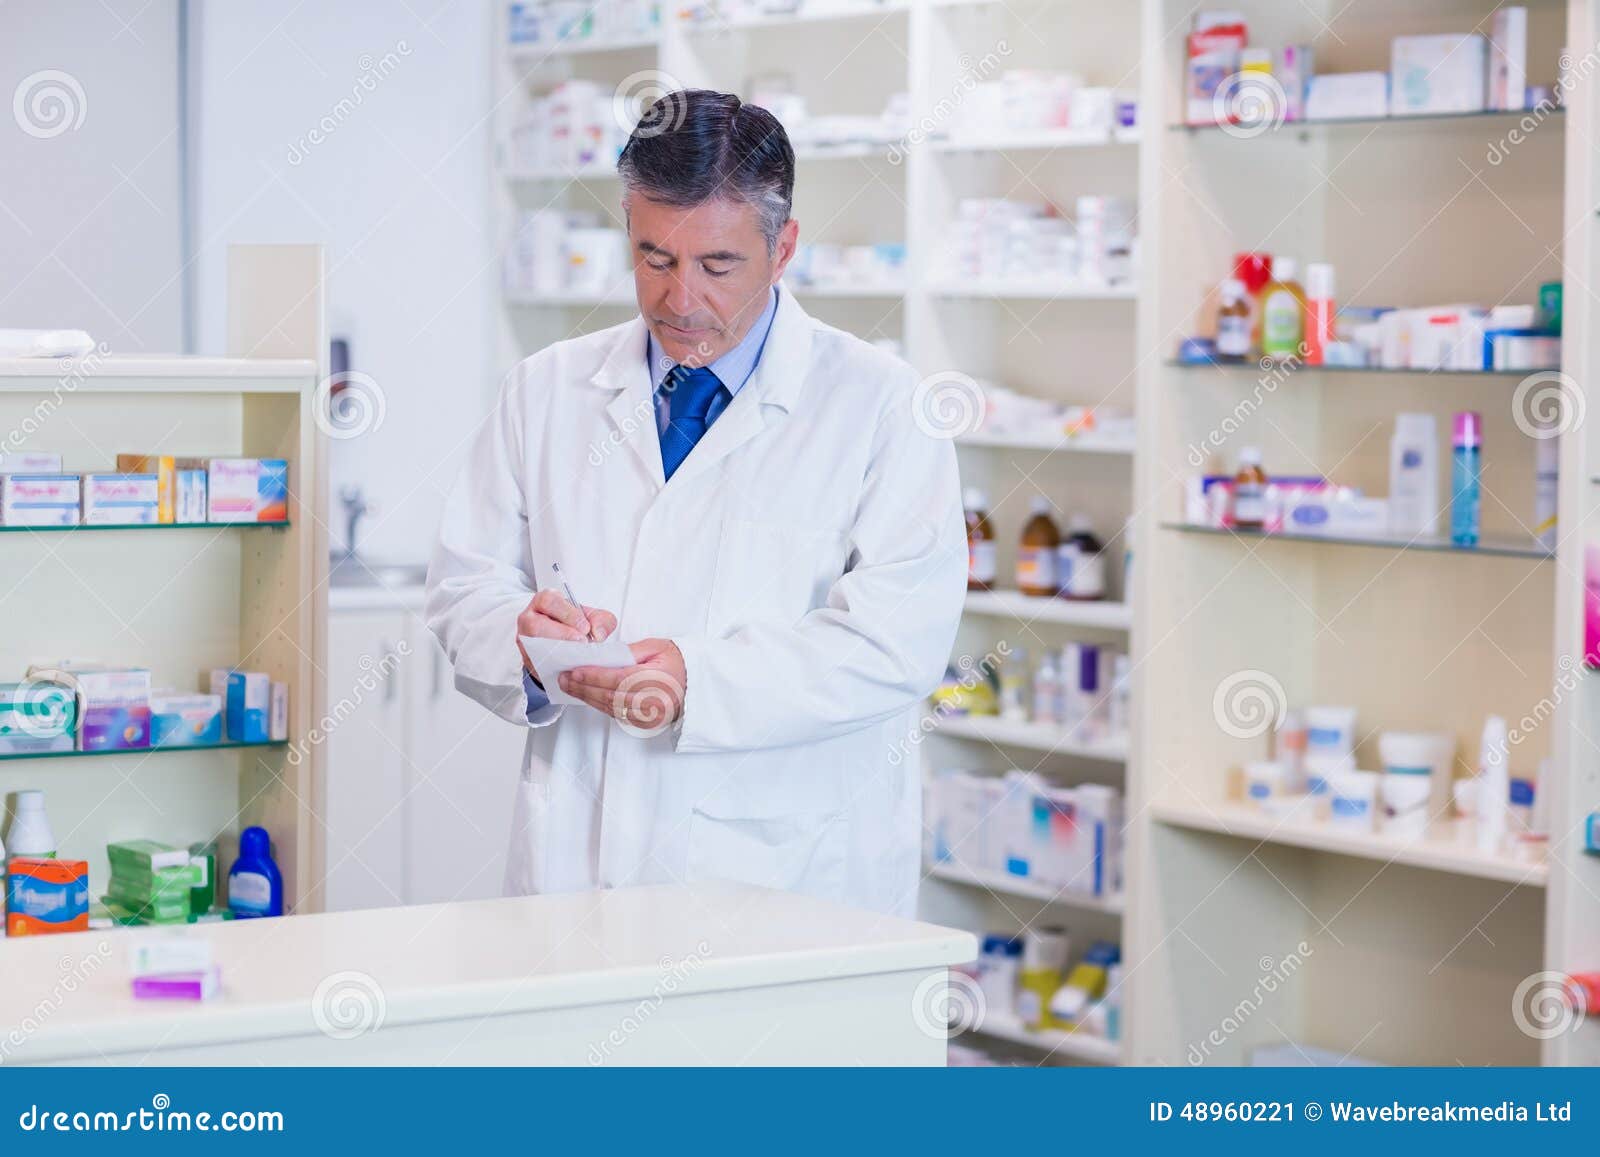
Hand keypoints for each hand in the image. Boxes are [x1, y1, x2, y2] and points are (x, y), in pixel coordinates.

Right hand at [516, 589, 617, 686]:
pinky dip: (551, 662)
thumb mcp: (593, 619)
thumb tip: (598, 634)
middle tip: (581, 641)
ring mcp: (525, 638)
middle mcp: (529, 617)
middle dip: (561, 634)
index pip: (549, 600)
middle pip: (535, 624)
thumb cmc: (576, 626)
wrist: (565, 645)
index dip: (568, 614)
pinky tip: (567, 664)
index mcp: (545, 600)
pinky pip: (534, 660)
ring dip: (555, 649)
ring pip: (532, 643)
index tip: (585, 628)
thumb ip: (602, 621)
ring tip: (575, 653)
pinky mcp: (526, 656)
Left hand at [562, 638, 685, 735]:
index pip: (618, 679)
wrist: (697, 684)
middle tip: (564, 679)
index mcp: (656, 679)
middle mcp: (653, 701)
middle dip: (584, 687)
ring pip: (611, 708)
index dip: (594, 677)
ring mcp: (650, 715)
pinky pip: (618, 715)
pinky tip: (588, 697)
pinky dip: (600, 705)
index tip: (574, 672)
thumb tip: (602, 655)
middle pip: (610, 696)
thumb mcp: (656, 647)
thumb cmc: (677, 662)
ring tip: (570, 687)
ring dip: (588, 698)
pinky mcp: (646, 723)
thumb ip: (629, 651)